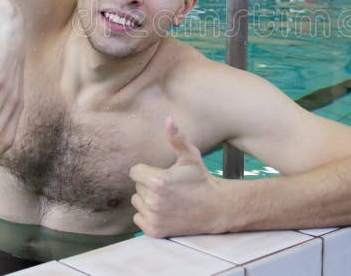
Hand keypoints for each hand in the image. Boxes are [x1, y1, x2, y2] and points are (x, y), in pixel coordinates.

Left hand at [129, 118, 225, 237]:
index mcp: (157, 181)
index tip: (163, 174)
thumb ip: (176, 138)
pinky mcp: (154, 231)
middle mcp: (153, 200)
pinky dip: (149, 215)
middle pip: (137, 187)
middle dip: (149, 185)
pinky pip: (138, 219)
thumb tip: (168, 119)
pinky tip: (165, 211)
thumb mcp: (190, 157)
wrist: (215, 209)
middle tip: (170, 187)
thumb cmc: (201, 180)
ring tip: (168, 199)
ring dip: (148, 200)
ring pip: (137, 202)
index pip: (135, 172)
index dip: (148, 171)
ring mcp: (153, 217)